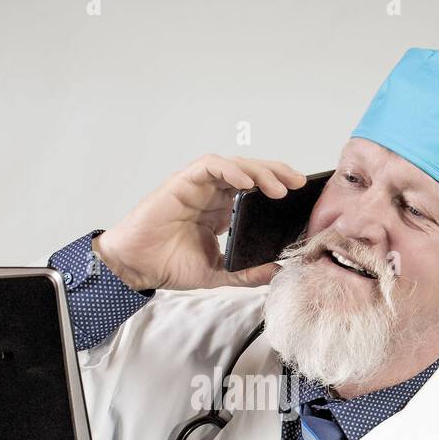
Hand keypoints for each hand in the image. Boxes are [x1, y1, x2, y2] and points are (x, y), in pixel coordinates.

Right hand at [91, 154, 307, 292]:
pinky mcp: (183, 182)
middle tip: (299, 184)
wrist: (136, 266)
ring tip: (279, 187)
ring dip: (260, 172)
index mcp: (223, 211)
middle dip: (277, 174)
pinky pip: (211, 166)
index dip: (279, 190)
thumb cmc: (169, 264)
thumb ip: (246, 272)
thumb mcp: (218, 273)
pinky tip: (247, 183)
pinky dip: (231, 171)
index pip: (257, 192)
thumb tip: (278, 272)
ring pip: (235, 166)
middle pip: (251, 173)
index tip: (302, 200)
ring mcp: (198, 186)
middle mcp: (213, 194)